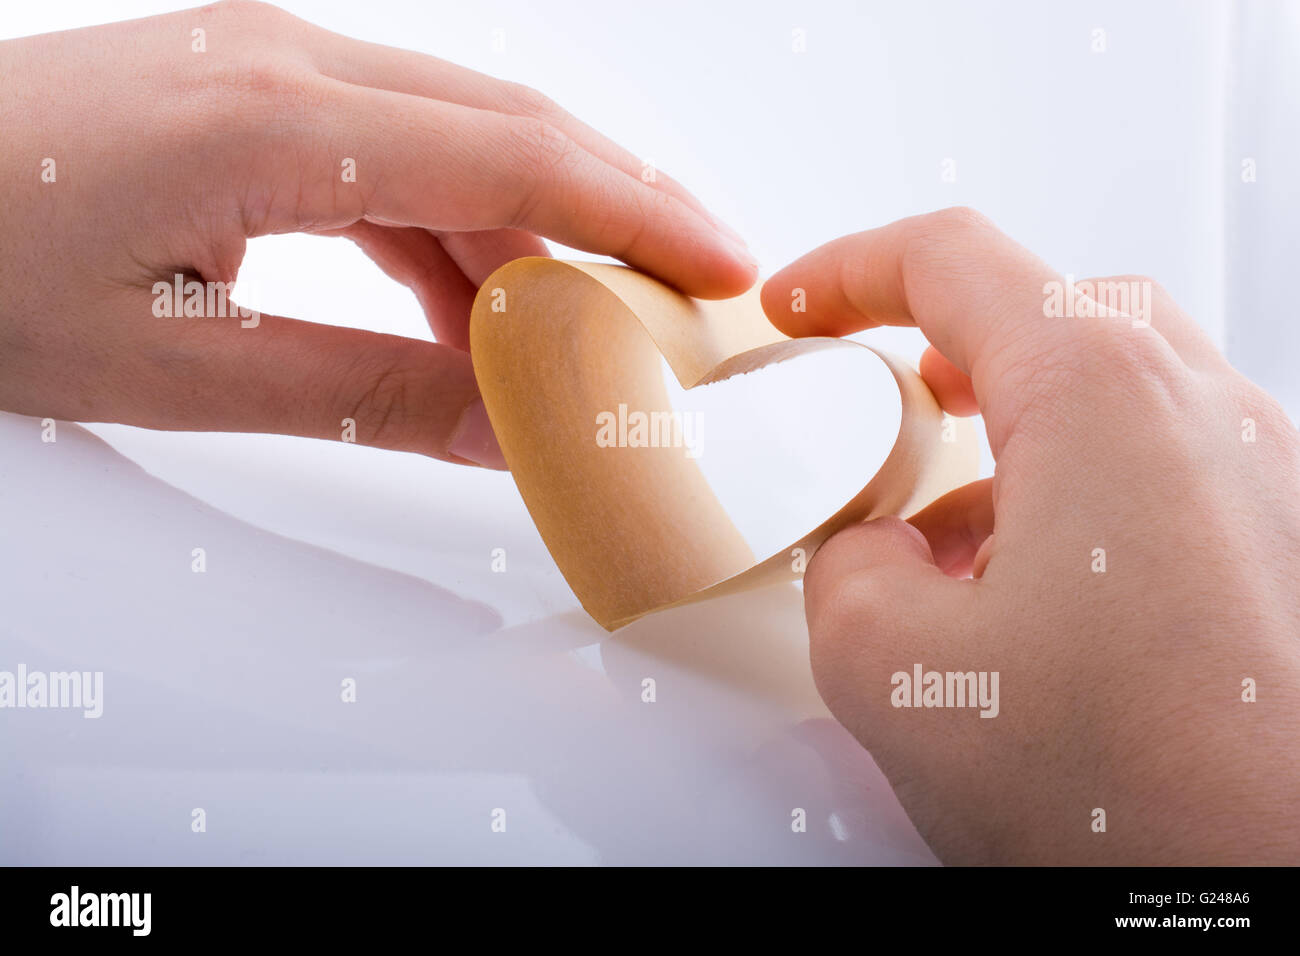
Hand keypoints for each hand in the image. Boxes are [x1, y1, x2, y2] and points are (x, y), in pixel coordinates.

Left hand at [0, 1, 754, 467]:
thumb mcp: (177, 364)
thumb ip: (363, 393)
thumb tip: (502, 425)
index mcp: (276, 120)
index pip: (520, 154)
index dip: (640, 214)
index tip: (721, 266)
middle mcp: (286, 60)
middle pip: (511, 126)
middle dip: (616, 212)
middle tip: (687, 295)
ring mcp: (266, 61)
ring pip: (455, 138)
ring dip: (529, 233)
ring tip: (580, 333)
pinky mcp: (247, 86)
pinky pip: (391, 147)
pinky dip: (451, 225)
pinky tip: (468, 302)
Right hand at [762, 207, 1299, 863]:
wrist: (1294, 897)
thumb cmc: (1159, 794)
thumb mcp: (893, 676)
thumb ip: (842, 574)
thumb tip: (872, 556)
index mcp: (1102, 398)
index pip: (953, 261)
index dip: (846, 271)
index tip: (797, 308)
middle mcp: (1206, 415)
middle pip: (1051, 315)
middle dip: (943, 345)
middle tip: (882, 398)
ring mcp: (1268, 479)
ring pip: (1114, 399)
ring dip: (1013, 438)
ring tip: (948, 533)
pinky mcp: (1287, 550)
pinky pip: (1166, 476)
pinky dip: (1080, 500)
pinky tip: (1038, 598)